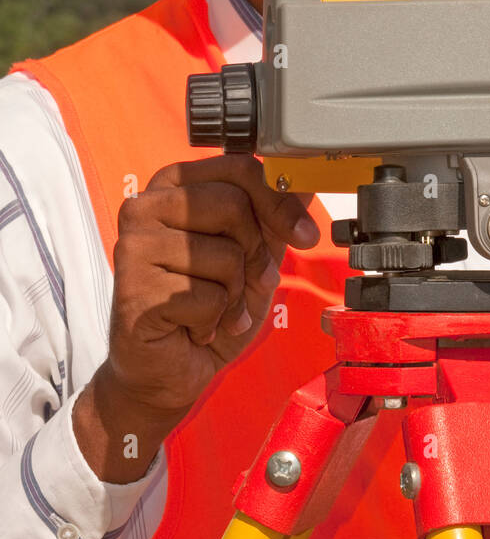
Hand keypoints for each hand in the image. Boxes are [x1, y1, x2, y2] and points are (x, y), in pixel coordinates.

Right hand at [73, 155, 318, 480]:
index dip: (280, 201)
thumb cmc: (204, 308)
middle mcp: (146, 206)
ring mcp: (134, 246)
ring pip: (225, 254)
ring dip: (235, 294)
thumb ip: (273, 218)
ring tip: (216, 308)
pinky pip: (207, 297)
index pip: (238, 168)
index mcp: (173, 186)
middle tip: (249, 283)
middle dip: (256, 254)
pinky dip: (216, 319)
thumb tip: (306, 180)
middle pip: (233, 206)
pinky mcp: (134, 288)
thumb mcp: (252, 256)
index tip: (304, 233)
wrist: (168, 370)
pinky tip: (195, 327)